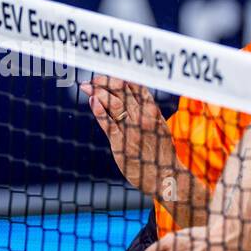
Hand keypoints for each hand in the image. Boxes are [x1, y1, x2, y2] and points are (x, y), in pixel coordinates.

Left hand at [81, 75, 179, 197]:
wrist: (165, 176)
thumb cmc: (160, 151)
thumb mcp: (158, 124)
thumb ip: (145, 109)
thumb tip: (131, 93)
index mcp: (152, 109)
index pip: (134, 84)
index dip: (118, 76)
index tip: (106, 74)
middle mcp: (143, 116)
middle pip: (121, 90)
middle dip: (104, 81)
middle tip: (93, 79)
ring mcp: (132, 129)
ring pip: (113, 103)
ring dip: (98, 91)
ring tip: (85, 86)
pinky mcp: (121, 143)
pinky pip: (108, 123)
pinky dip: (99, 110)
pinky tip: (92, 101)